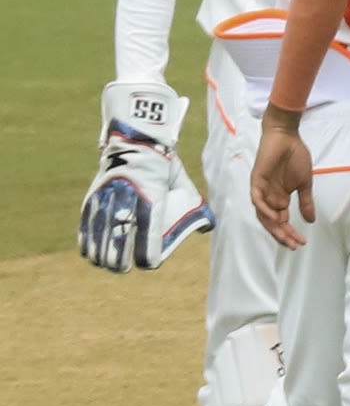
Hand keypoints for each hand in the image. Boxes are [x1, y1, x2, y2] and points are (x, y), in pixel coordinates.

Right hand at [78, 82, 213, 271]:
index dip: (148, 258)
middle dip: (121, 261)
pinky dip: (87, 241)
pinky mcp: (94, 196)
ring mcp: (108, 201)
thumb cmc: (166, 167)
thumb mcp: (184, 186)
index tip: (148, 262)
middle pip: (119, 249)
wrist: (139, 139)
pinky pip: (87, 225)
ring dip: (103, 255)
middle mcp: (129, 206)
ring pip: (99, 240)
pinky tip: (90, 251)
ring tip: (107, 262)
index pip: (147, 247)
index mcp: (153, 207)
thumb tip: (207, 227)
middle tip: (124, 266)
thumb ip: (196, 209)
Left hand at [250, 111, 314, 248]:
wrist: (287, 137)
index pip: (282, 221)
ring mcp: (262, 190)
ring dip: (273, 227)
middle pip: (272, 222)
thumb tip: (311, 221)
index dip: (290, 233)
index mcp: (280, 198)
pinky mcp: (257, 181)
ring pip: (263, 215)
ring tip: (285, 236)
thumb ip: (305, 202)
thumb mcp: (305, 184)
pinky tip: (275, 217)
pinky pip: (257, 199)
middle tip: (293, 245)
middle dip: (282, 235)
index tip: (302, 243)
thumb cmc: (296, 156)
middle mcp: (269, 197)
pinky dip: (264, 209)